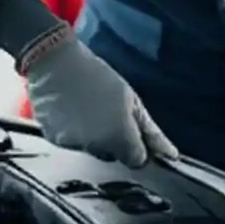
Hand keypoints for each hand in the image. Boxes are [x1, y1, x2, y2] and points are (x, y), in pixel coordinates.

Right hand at [26, 39, 178, 167]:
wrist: (55, 62)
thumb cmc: (96, 75)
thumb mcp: (131, 99)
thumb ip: (150, 131)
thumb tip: (170, 154)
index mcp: (119, 137)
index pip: (136, 161)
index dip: (136, 146)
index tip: (130, 130)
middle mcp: (96, 147)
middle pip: (112, 156)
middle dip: (113, 141)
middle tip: (106, 112)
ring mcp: (73, 145)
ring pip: (91, 149)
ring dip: (92, 136)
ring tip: (86, 107)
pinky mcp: (54, 141)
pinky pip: (71, 143)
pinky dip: (72, 132)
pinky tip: (70, 110)